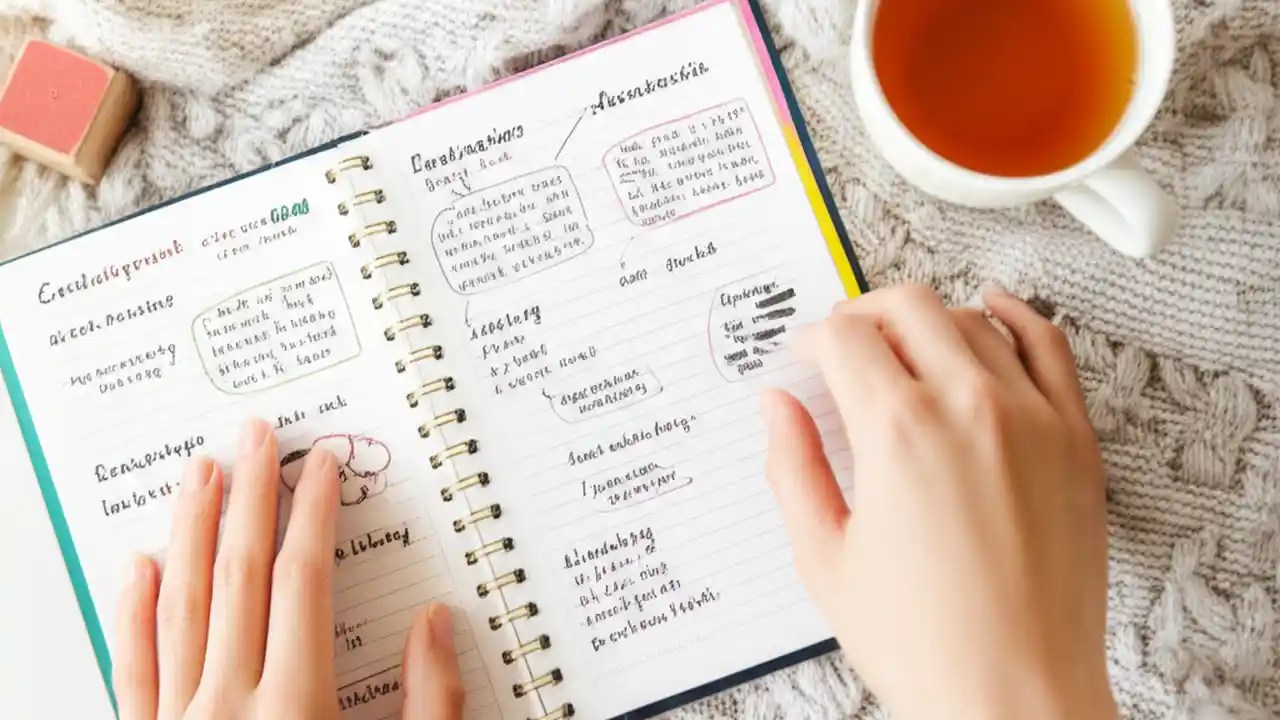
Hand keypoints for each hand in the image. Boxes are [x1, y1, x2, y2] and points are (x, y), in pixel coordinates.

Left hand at [113, 419, 464, 718]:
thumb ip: (431, 701)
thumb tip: (436, 622)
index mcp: (299, 707)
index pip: (302, 581)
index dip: (313, 515)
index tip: (318, 467)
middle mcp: (232, 706)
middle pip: (240, 577)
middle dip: (249, 497)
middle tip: (252, 437)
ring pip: (181, 606)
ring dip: (191, 531)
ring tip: (200, 473)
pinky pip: (134, 667)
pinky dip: (132, 613)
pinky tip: (137, 566)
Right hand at [763, 286, 1113, 719]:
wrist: (1016, 697)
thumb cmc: (922, 642)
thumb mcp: (824, 557)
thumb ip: (792, 466)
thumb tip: (778, 405)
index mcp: (897, 432)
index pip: (845, 338)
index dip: (813, 340)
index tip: (806, 358)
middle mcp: (968, 406)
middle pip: (906, 307)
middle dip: (862, 313)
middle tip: (844, 341)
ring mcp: (1032, 416)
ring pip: (971, 318)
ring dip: (926, 318)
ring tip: (903, 344)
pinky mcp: (1075, 438)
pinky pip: (1048, 345)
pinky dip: (1015, 316)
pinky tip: (991, 310)